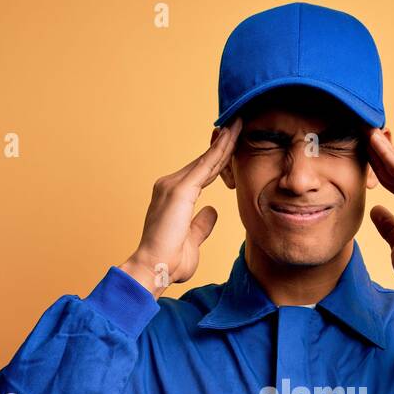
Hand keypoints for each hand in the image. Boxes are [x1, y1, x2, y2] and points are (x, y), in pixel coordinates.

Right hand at [120, 116, 241, 295]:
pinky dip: (220, 150)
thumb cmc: (169, 261)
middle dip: (222, 144)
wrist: (153, 269)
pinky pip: (206, 166)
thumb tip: (213, 211)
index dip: (218, 160)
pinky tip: (232, 137)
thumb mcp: (192, 240)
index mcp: (172, 196)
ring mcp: (173, 185)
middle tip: (239, 124)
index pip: (201, 174)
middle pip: (203, 162)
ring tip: (239, 123)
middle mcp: (169, 185)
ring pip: (206, 160)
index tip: (232, 146)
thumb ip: (202, 224)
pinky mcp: (180, 190)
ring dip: (224, 141)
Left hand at [364, 126, 393, 292]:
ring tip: (363, 127)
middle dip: (376, 149)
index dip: (376, 165)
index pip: (392, 179)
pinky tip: (374, 141)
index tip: (360, 151)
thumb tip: (376, 211)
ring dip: (380, 145)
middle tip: (359, 130)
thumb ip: (388, 226)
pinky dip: (387, 155)